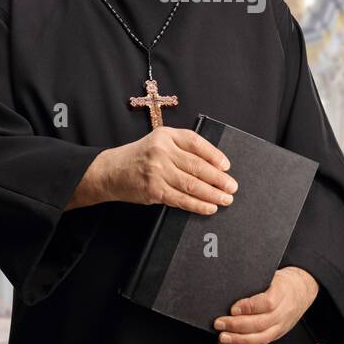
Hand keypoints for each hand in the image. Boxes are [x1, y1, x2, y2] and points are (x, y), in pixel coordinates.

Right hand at [71, 126, 237, 214]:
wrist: (111, 171)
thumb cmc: (140, 157)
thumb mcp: (159, 143)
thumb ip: (181, 150)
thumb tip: (214, 167)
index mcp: (166, 135)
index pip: (196, 143)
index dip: (214, 154)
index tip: (226, 166)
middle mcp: (162, 151)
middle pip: (197, 165)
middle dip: (218, 178)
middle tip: (232, 186)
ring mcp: (157, 171)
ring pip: (191, 184)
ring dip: (212, 194)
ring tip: (225, 199)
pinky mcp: (154, 189)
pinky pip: (181, 199)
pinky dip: (197, 205)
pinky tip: (209, 207)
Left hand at [214, 267, 317, 343]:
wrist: (302, 291)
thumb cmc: (282, 282)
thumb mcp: (272, 274)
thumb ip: (255, 281)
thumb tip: (231, 286)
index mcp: (282, 293)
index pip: (267, 303)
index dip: (249, 307)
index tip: (232, 308)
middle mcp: (283, 312)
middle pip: (261, 323)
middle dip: (237, 326)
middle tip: (219, 323)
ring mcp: (280, 326)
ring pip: (261, 338)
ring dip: (239, 340)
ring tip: (222, 338)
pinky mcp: (276, 335)